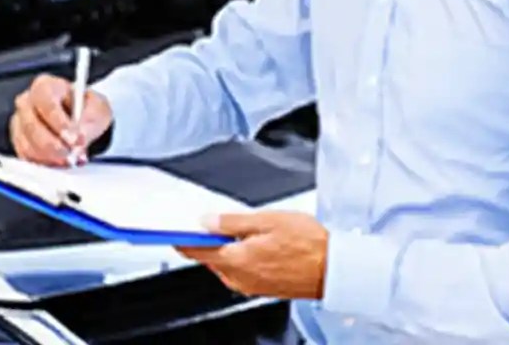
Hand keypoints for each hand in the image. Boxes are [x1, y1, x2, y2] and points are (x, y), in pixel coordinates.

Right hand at [10, 73, 112, 166]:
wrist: (80, 122)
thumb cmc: (85, 109)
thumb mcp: (98, 108)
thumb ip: (90, 119)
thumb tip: (80, 134)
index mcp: (45, 86)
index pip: (45, 102)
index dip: (59, 122)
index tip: (73, 138)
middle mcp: (27, 102)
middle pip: (32, 125)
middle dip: (54, 144)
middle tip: (72, 154)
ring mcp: (19, 123)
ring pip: (28, 144)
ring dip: (51, 157)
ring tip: (70, 159)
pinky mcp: (19, 143)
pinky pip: (27, 157)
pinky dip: (45, 163)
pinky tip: (60, 162)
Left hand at [176, 211, 328, 299]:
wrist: (334, 269)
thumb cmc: (308, 244)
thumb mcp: (267, 220)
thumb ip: (232, 221)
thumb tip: (206, 221)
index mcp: (235, 260)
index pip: (195, 250)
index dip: (182, 237)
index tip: (174, 227)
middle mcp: (238, 278)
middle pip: (208, 258)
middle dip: (204, 240)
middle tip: (206, 220)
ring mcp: (250, 286)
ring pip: (224, 264)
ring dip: (222, 248)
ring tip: (233, 228)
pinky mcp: (261, 289)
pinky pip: (239, 271)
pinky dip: (237, 257)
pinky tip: (249, 244)